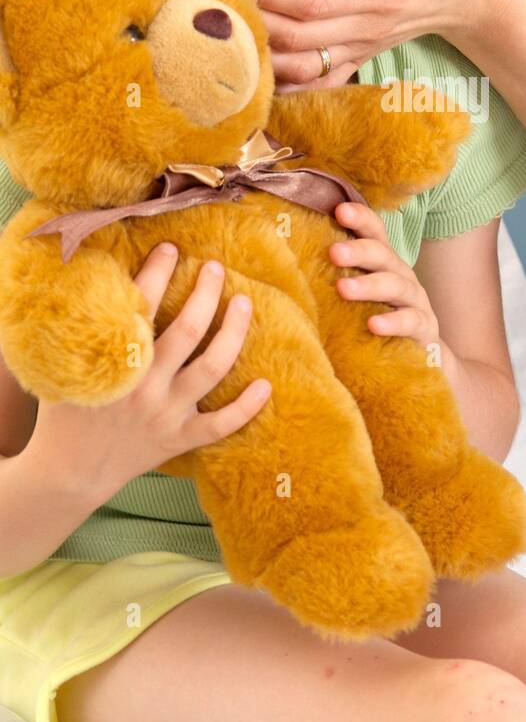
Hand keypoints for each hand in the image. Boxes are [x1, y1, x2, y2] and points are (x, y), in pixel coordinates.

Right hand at [30, 245, 269, 499]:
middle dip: (205, 293)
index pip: (143, 305)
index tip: (170, 248)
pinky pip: (220, 425)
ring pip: (213, 368)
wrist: (68, 473)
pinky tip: (266, 384)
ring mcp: (167, 413)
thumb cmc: (66, 413)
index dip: (158, 272)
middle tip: (215, 267)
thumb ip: (83, 332)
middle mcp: (147, 387)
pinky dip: (246, 408)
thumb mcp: (64, 368)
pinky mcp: (179, 439)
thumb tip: (92, 281)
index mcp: (117, 364)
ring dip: (233, 332)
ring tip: (244, 301)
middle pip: (189, 330)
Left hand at [218, 0, 525, 89]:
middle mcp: (368, 26)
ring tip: (223, 16)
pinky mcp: (360, 54)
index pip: (309, 0)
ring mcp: (363, 46)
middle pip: (294, 36)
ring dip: (262, 45)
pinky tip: (256, 56)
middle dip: (249, 14)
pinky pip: (315, 77)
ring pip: (300, 63)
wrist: (486, 3)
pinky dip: (284, 74)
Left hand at [329, 202, 439, 349]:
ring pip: (395, 285)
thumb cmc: (374, 318)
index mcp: (382, 262)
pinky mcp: (424, 327)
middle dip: (358, 251)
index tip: (339, 210)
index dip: (360, 218)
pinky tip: (373, 325)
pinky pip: (410, 321)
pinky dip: (392, 321)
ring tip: (343, 289)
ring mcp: (414, 300)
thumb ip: (334, 276)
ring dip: (369, 285)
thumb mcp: (357, 294)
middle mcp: (400, 274)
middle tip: (333, 252)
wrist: (419, 355)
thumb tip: (287, 264)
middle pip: (382, 255)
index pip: (374, 232)